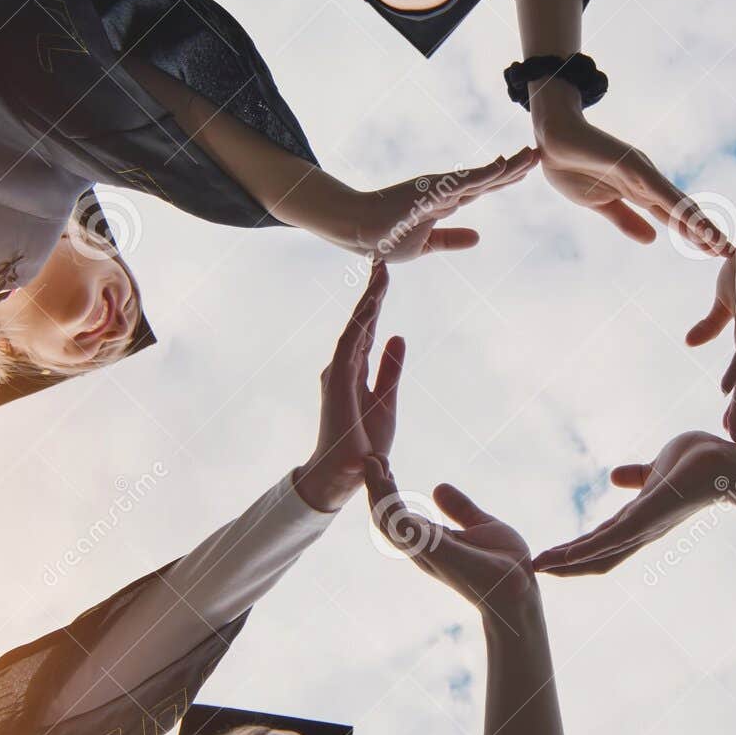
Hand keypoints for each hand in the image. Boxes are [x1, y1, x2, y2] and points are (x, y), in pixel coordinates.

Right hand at [293, 264, 404, 511]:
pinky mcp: (337, 383)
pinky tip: (370, 307)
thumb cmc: (364, 441)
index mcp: (355, 370)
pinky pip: (349, 348)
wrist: (347, 472)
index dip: (376, 303)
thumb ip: (390, 369)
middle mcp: (343, 367)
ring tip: (379, 276)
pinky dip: (359, 326)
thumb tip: (398, 336)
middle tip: (382, 262)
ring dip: (367, 303)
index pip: (368, 329)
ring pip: (355, 329)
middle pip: (360, 323)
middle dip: (371, 293)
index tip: (385, 276)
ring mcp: (338, 373)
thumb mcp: (386, 398)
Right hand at [341, 148, 539, 261]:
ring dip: (506, 167)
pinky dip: (482, 174)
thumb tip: (478, 238)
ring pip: (480, 177)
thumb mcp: (425, 244)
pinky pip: (460, 182)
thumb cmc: (386, 236)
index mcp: (446, 201)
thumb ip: (450, 239)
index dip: (507, 178)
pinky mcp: (429, 192)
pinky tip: (502, 165)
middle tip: (538, 153)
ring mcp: (438, 189)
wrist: (357, 230)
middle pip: (487, 179)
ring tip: (529, 155)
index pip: (483, 187)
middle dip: (515, 167)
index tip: (528, 167)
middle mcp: (445, 190)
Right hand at [364, 455, 537, 617]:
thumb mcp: (482, 526)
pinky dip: (390, 503)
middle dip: (375, 489)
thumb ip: (460, 509)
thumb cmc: (504, 564)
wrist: (521, 589)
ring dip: (378, 492)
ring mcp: (428, 551)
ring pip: (388, 521)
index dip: (385, 492)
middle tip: (371, 458)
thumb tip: (438, 488)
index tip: (382, 464)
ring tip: (373, 464)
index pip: (396, 516)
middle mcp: (423, 548)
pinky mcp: (439, 551)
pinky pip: (404, 526)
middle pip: (385, 519)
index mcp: (430, 542)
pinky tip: (384, 481)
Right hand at [532, 84, 727, 253]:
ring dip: (698, 223)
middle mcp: (648, 181)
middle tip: (731, 253)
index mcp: (641, 192)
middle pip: (683, 212)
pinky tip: (691, 220)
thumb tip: (653, 239)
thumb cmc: (573, 167)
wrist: (552, 138)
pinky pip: (658, 189)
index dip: (696, 236)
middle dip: (707, 233)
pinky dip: (676, 206)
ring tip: (720, 243)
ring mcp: (642, 171)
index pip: (675, 218)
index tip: (717, 253)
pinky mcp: (630, 163)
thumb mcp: (601, 204)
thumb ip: (626, 220)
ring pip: (676, 202)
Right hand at [532, 431, 735, 575]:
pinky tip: (564, 557)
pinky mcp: (646, 519)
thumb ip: (636, 476)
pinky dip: (585, 551)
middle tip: (531, 569)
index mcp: (639, 519)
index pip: (600, 541)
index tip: (547, 556)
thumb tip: (614, 476)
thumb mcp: (656, 468)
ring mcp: (643, 527)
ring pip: (598, 553)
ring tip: (537, 566)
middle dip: (564, 563)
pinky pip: (610, 540)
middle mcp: (640, 530)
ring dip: (567, 562)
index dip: (575, 550)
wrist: (726, 463)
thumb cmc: (698, 462)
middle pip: (596, 555)